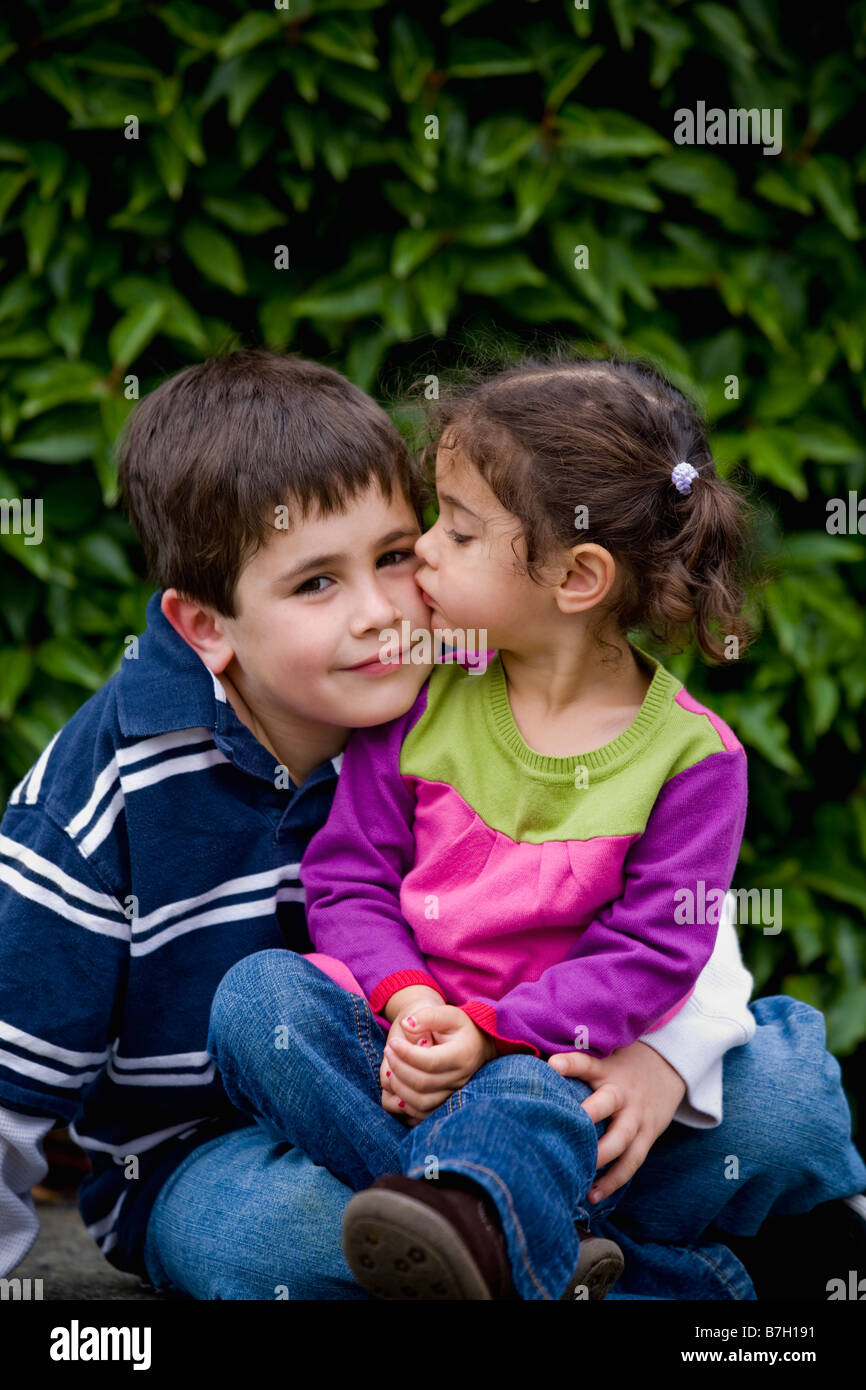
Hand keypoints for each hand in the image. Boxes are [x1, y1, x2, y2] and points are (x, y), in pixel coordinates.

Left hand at [380, 1004, 496, 1123]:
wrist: (476, 1044)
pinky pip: (422, 1114)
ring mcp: (453, 1094)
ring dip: (399, 1088)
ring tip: (390, 1069)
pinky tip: (397, 1087)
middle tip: (388, 1050)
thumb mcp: (447, 1013)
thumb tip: (406, 1024)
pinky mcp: (445, 1104)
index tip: (393, 1042)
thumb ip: (427, 1016)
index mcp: (462, 1055)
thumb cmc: (458, 1027)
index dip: (406, 1054)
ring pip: (422, 1103)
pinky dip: (405, 1105)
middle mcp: (460, 1079)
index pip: (430, 1061)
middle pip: (423, 1083)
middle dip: (399, 1068)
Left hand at [547, 1039, 686, 1203]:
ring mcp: (636, 1116)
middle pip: (606, 1103)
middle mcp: (622, 1093)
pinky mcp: (647, 1136)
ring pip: (620, 1139)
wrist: (669, 1066)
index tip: (553, 1065)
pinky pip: (631, 1161)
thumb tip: (534, 1069)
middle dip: (587, 1117)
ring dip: (600, 1159)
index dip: (571, 1064)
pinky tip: (594, 1195)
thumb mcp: (606, 1056)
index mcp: (607, 1070)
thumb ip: (577, 1065)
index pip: (587, 1064)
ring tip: (578, 1177)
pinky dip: (613, 1180)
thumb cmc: (622, 1065)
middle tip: (565, 1132)